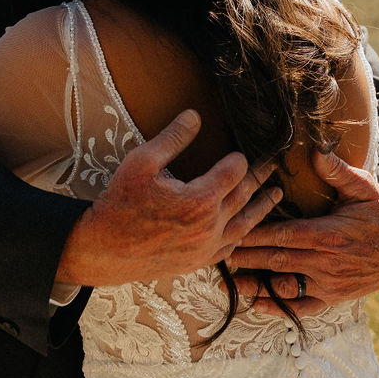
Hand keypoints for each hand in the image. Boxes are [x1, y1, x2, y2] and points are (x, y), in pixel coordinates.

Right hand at [57, 110, 281, 286]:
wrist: (102, 250)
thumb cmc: (119, 204)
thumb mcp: (142, 161)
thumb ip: (173, 137)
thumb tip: (194, 115)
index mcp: (200, 199)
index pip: (235, 171)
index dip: (240, 158)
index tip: (243, 151)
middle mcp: (210, 226)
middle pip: (245, 195)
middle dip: (260, 177)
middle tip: (273, 165)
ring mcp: (207, 248)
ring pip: (245, 225)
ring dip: (262, 207)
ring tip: (276, 195)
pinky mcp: (199, 262)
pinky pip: (230, 248)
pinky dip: (242, 235)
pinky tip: (245, 228)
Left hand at [227, 150, 378, 312]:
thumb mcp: (365, 188)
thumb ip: (338, 171)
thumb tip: (316, 151)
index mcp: (329, 234)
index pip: (283, 235)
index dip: (255, 235)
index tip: (231, 231)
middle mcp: (326, 262)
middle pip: (277, 260)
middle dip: (246, 257)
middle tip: (218, 254)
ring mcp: (329, 284)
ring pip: (284, 287)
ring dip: (255, 285)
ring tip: (229, 281)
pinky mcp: (333, 298)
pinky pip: (301, 307)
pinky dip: (277, 308)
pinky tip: (256, 304)